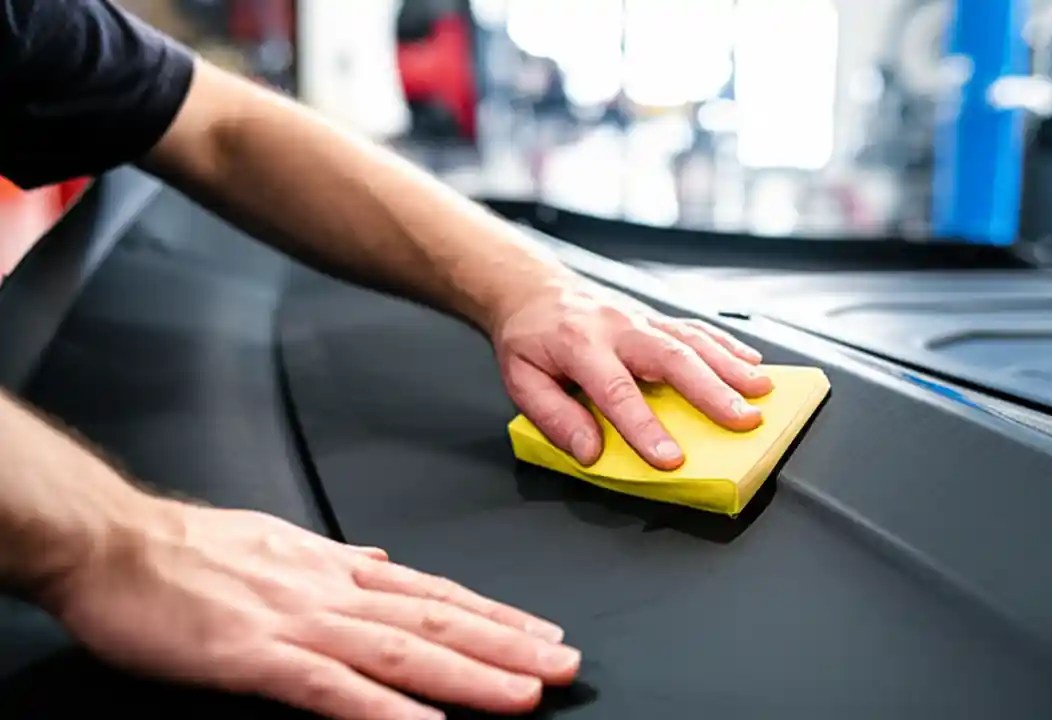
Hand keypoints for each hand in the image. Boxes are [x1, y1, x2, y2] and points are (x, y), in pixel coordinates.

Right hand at [38, 499, 578, 718]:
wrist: (113, 543)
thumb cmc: (188, 546)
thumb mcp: (278, 540)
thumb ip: (334, 558)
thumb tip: (378, 559)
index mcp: (337, 567)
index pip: (436, 592)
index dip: (496, 614)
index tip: (543, 631)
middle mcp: (333, 590)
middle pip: (438, 620)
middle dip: (508, 646)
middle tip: (565, 664)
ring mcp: (300, 622)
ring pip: (404, 651)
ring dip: (471, 675)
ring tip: (526, 694)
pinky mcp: (258, 656)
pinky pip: (332, 689)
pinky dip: (385, 709)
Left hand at [492, 278, 773, 469]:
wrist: (532, 288)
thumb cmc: (528, 340)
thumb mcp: (522, 381)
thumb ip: (554, 418)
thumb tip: (590, 451)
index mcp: (579, 346)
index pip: (617, 392)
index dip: (644, 428)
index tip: (670, 459)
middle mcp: (618, 328)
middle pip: (671, 358)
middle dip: (712, 392)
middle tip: (743, 420)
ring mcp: (641, 319)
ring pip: (692, 340)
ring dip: (731, 367)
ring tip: (762, 392)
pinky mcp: (655, 318)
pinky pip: (696, 329)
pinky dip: (728, 346)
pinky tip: (753, 363)